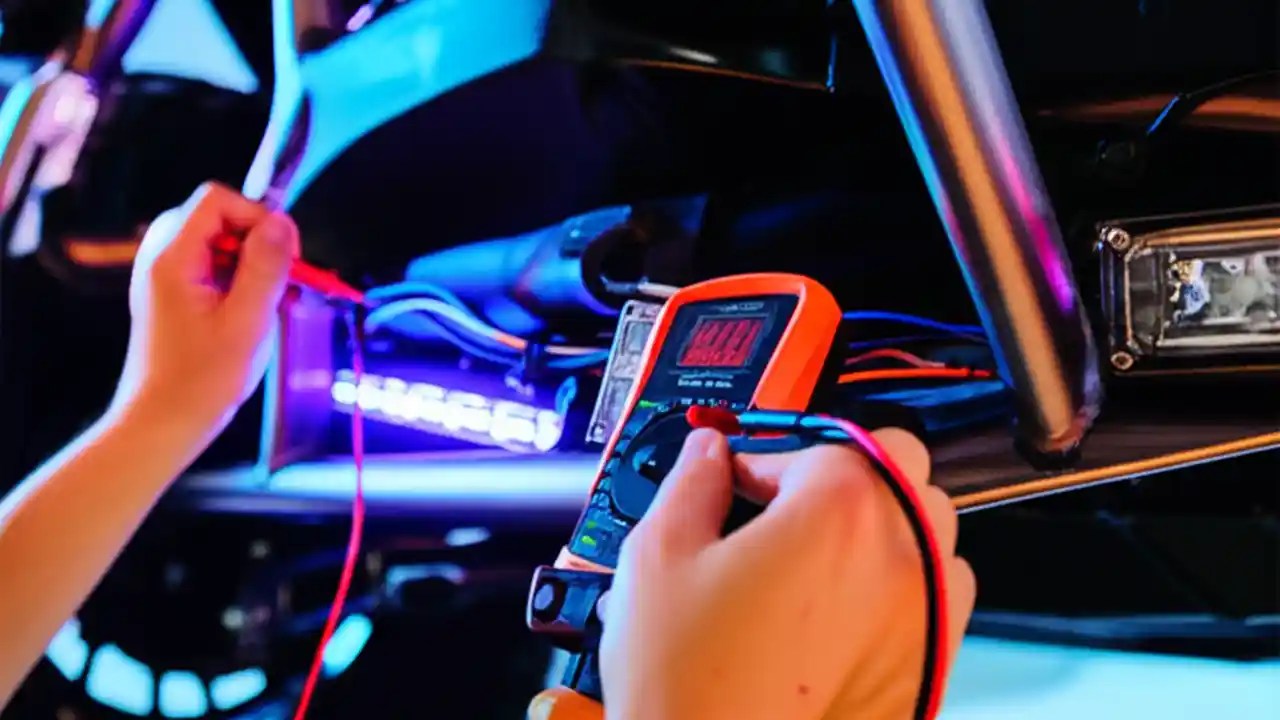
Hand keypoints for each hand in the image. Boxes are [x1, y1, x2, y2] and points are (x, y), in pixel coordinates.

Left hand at [113, 182, 298, 436]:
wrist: (163, 422)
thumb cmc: (202, 380)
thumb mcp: (247, 321)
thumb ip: (266, 267)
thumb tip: (283, 221)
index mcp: (174, 257)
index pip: (218, 200)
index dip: (258, 217)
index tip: (286, 255)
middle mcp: (164, 257)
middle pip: (220, 218)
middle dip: (261, 243)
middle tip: (287, 281)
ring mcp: (167, 276)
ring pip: (223, 243)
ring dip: (256, 266)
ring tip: (277, 304)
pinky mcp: (176, 294)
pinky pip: (215, 267)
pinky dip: (243, 281)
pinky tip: (259, 313)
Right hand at [598, 428, 975, 719]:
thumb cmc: (689, 683)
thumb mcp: (659, 557)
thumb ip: (692, 483)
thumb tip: (708, 453)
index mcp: (839, 511)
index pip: (822, 442)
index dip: (770, 457)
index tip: (739, 480)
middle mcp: (901, 555)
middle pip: (900, 466)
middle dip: (842, 472)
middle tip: (786, 506)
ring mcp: (926, 614)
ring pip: (933, 528)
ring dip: (883, 522)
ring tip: (819, 554)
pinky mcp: (931, 665)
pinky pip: (941, 596)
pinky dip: (905, 584)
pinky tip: (846, 609)